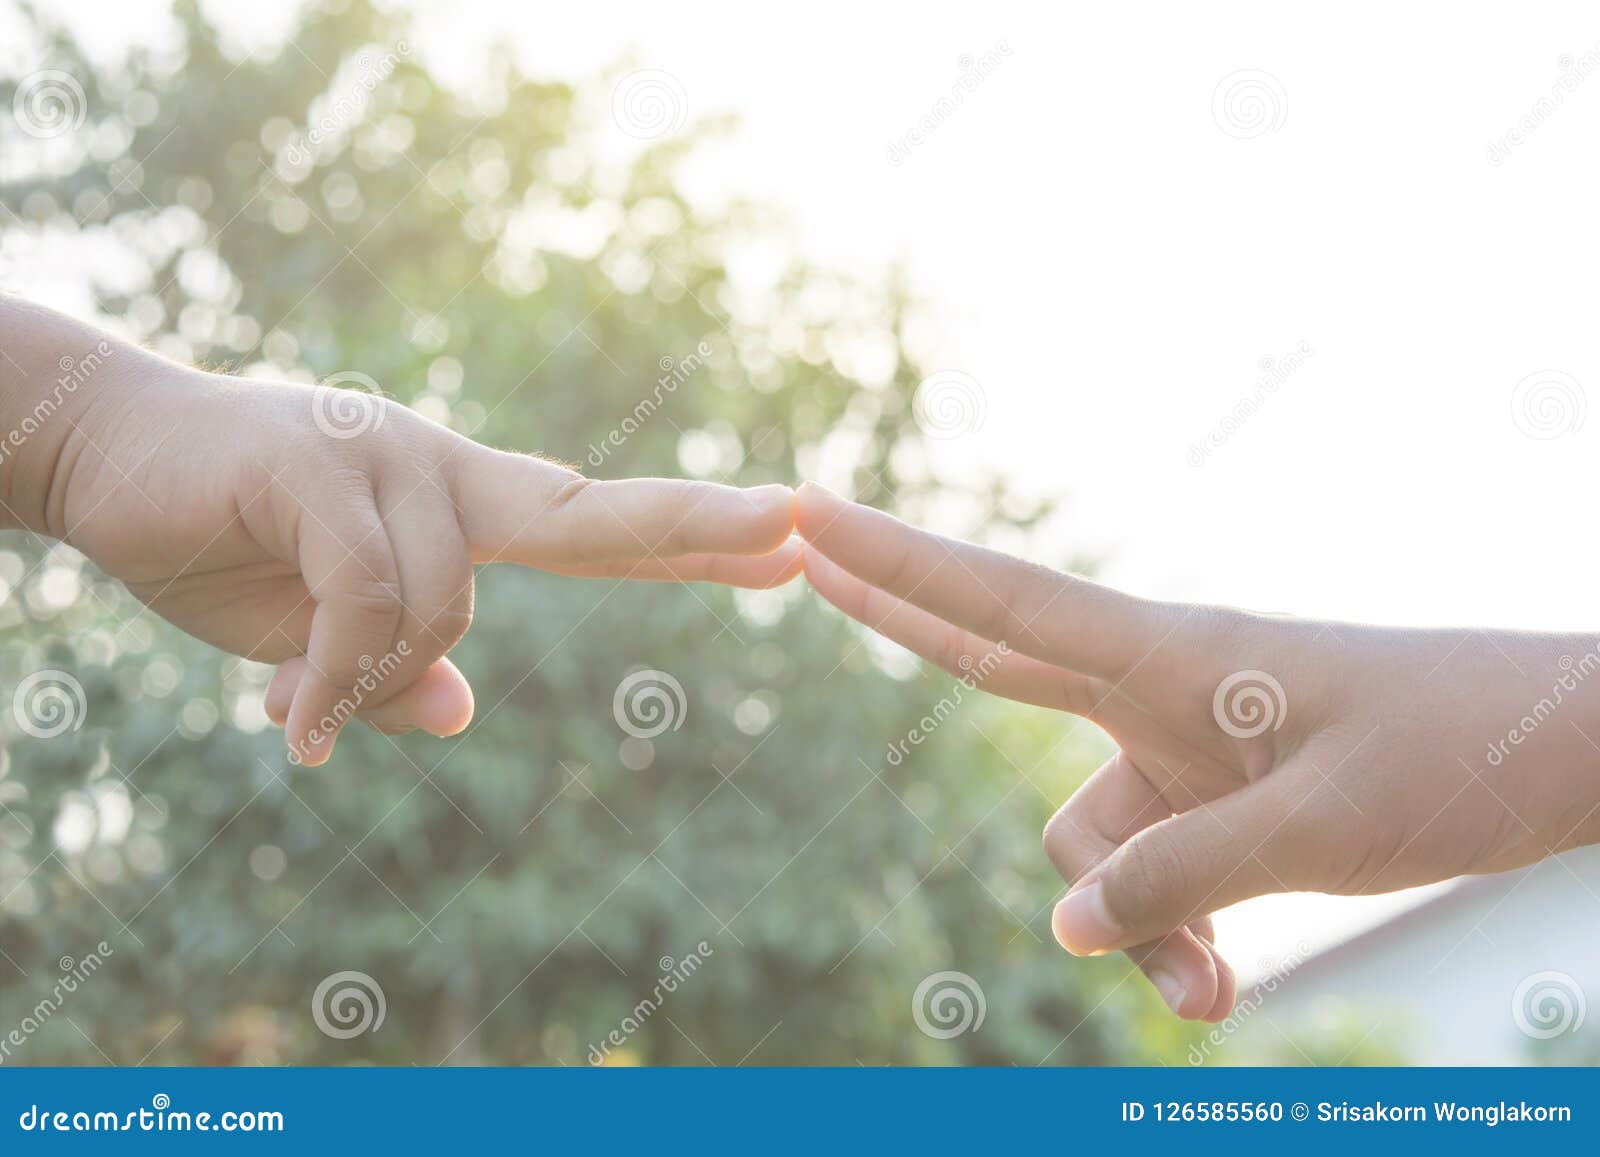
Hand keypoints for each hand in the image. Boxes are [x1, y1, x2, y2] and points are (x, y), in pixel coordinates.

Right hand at [2, 302, 795, 764]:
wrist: (102, 459)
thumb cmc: (216, 542)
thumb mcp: (310, 637)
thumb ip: (391, 668)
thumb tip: (462, 712)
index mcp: (458, 502)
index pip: (597, 522)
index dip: (690, 537)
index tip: (784, 544)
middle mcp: (441, 466)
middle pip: (587, 506)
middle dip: (697, 519)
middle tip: (795, 523)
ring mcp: (384, 453)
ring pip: (446, 599)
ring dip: (371, 676)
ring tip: (301, 710)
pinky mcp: (319, 458)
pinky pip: (367, 595)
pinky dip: (330, 676)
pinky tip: (290, 723)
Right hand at [795, 482, 1599, 1019]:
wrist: (1557, 752)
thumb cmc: (1451, 755)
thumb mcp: (1317, 829)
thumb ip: (1177, 875)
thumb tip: (1063, 927)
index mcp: (1172, 658)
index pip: (1004, 603)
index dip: (896, 566)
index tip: (812, 516)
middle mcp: (1157, 692)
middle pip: (994, 661)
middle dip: (898, 619)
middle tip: (799, 552)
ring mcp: (1183, 747)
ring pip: (1093, 845)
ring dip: (1133, 929)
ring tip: (1211, 999)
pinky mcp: (1215, 799)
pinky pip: (1150, 877)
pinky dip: (1170, 938)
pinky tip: (1220, 990)